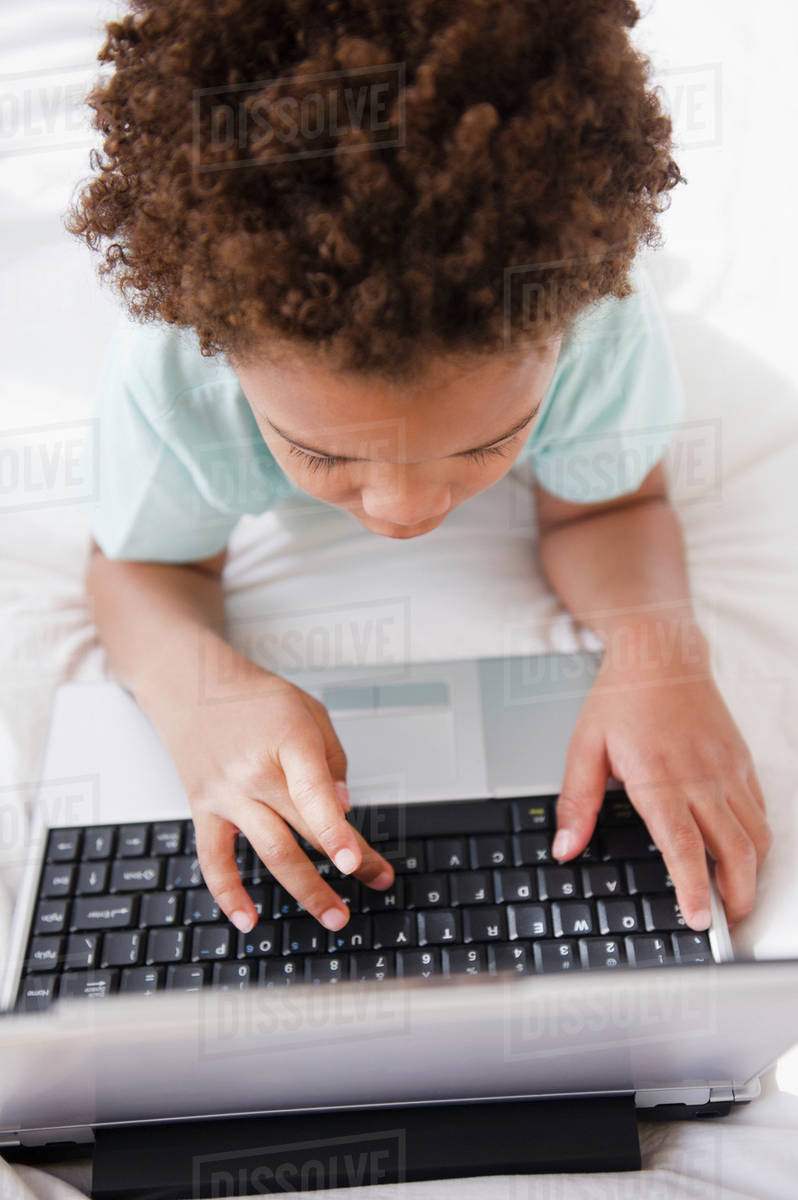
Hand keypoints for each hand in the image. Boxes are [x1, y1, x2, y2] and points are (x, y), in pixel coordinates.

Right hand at [153, 650, 394, 933]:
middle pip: (304, 829)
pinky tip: (248, 920)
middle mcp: (254, 771)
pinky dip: (229, 894)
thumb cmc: (254, 699)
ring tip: (335, 915)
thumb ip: (333, 760)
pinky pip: (213, 860)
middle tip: (376, 881)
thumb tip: (344, 810)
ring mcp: (227, 794)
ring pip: (269, 852)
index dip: (336, 831)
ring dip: (305, 890)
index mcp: (288, 741)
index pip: (313, 793)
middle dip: (348, 863)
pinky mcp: (204, 809)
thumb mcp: (309, 712)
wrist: (189, 685)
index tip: (354, 862)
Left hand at [550, 641, 771, 931]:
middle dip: (735, 896)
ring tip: (735, 897)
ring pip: (757, 835)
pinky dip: (756, 840)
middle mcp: (701, 778)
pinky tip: (741, 853)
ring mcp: (727, 770)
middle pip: (735, 851)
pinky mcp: (741, 762)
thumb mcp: (584, 747)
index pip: (684, 846)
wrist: (661, 652)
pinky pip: (760, 811)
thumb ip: (577, 802)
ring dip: (751, 873)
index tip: (699, 920)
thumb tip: (564, 847)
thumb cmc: (622, 698)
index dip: (694, 889)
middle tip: (725, 924)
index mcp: (659, 778)